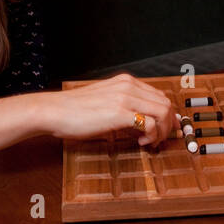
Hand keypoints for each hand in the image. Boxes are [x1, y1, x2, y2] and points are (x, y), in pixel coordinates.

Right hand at [42, 74, 178, 147]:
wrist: (54, 110)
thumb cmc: (74, 109)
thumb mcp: (104, 99)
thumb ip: (122, 104)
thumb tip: (139, 120)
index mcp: (125, 81)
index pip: (159, 94)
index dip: (167, 113)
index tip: (166, 127)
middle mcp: (128, 86)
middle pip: (165, 103)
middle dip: (169, 123)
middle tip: (162, 138)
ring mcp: (125, 98)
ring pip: (162, 112)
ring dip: (162, 131)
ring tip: (151, 141)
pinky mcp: (120, 113)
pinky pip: (149, 124)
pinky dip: (151, 135)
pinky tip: (141, 141)